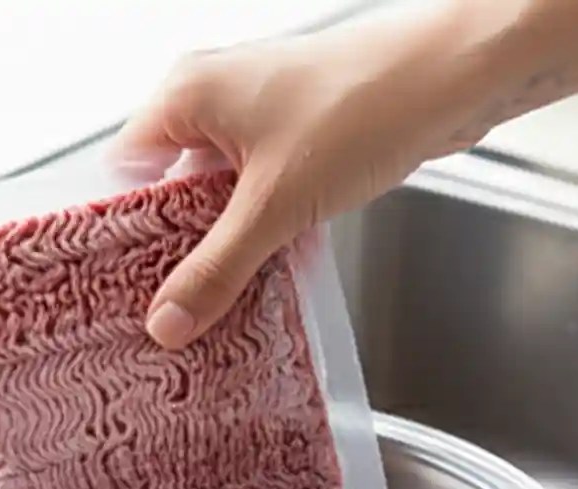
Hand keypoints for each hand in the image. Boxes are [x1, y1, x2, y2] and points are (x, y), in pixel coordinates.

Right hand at [113, 2, 524, 348]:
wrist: (453, 79)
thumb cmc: (362, 108)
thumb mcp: (275, 205)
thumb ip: (217, 269)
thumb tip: (169, 320)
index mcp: (187, 96)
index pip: (125, 172)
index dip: (124, 233)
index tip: (126, 288)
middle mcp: (216, 100)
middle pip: (172, 188)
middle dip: (180, 249)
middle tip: (175, 310)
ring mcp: (260, 115)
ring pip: (222, 194)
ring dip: (228, 244)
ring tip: (220, 302)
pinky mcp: (299, 135)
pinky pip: (262, 192)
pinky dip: (265, 229)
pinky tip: (271, 270)